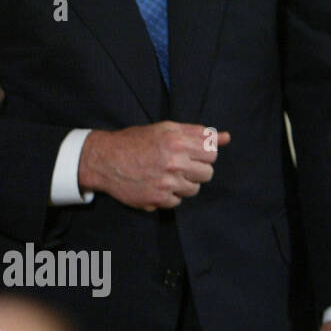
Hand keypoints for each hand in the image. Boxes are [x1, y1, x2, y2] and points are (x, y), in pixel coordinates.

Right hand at [78, 122, 228, 210]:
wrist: (105, 160)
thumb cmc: (135, 141)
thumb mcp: (165, 129)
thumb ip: (197, 133)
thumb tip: (226, 137)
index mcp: (177, 142)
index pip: (212, 153)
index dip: (203, 154)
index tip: (190, 153)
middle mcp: (174, 163)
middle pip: (207, 173)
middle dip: (195, 169)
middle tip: (178, 164)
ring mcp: (166, 183)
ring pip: (194, 189)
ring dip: (183, 184)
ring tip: (166, 175)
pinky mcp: (157, 199)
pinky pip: (177, 202)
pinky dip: (169, 195)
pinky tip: (156, 184)